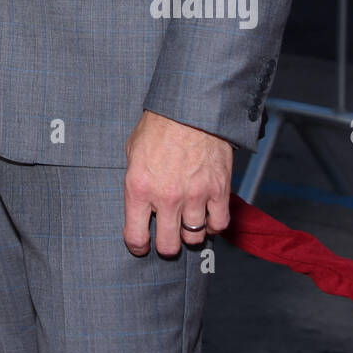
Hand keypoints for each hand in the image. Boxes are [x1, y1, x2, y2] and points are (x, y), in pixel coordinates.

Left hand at [123, 110, 231, 255]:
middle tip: (167, 235)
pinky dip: (213, 224)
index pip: (136, 236)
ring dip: (190, 233)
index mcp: (140, 188)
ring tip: (187, 221)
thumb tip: (139, 202)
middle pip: (168, 246)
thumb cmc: (159, 125)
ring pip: (194, 238)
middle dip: (166, 244)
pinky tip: (207, 215)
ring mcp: (194, 196)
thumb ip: (136, 180)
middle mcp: (166, 197)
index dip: (138, 246)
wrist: (190, 107)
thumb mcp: (133, 151)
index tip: (141, 245)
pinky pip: (219, 224)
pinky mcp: (218, 190)